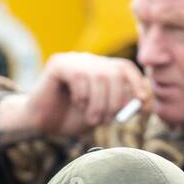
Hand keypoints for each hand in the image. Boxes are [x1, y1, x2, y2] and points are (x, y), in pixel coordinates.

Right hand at [0, 53, 149, 140]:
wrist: (40, 123)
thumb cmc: (71, 119)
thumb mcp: (101, 114)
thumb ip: (121, 107)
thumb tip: (143, 103)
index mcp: (102, 70)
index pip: (125, 68)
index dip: (138, 84)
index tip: (142, 103)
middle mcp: (89, 61)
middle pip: (114, 72)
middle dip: (116, 101)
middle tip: (108, 121)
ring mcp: (74, 60)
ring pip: (98, 77)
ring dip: (99, 104)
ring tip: (92, 119)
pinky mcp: (59, 64)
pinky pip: (79, 76)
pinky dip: (82, 96)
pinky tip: (76, 104)